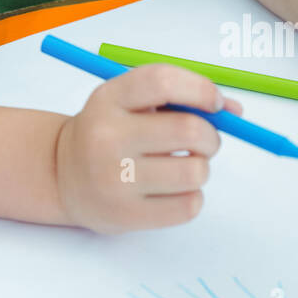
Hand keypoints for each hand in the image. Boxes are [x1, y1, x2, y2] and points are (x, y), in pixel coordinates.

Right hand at [54, 63, 243, 235]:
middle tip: (205, 141)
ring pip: (195, 171)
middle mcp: (107, 137)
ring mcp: (115, 180)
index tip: (215, 104)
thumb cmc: (108, 131)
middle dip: (211, 136)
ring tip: (182, 166)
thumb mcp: (129, 102)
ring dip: (201, 168)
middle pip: (188, 130)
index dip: (200, 89)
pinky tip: (171, 189)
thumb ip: (180, 98)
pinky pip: (189, 206)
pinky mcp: (126, 216)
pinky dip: (192, 196)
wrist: (60, 174)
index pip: (163, 81)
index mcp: (108, 99)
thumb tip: (236, 112)